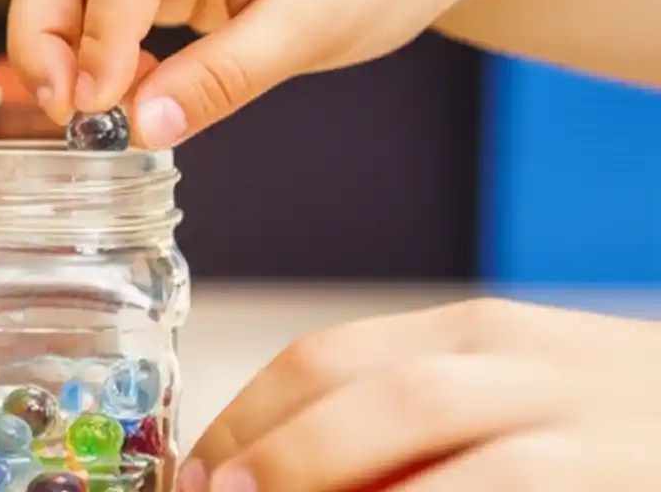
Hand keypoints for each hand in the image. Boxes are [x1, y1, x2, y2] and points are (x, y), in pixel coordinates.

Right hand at [7, 0, 482, 147]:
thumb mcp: (314, 25)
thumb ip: (224, 78)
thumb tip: (141, 130)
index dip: (97, 36)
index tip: (98, 108)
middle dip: (46, 38)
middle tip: (66, 115)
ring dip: (66, 48)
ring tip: (98, 113)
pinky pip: (110, 5)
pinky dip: (102, 51)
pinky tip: (131, 91)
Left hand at [180, 298, 660, 491]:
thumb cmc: (591, 421)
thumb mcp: (494, 395)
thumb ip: (394, 425)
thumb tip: (269, 474)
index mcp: (472, 334)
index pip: (326, 359)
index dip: (243, 418)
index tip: (193, 470)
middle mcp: (523, 369)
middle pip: (376, 398)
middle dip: (280, 456)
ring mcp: (584, 435)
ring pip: (461, 470)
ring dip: (343, 486)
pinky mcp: (624, 488)